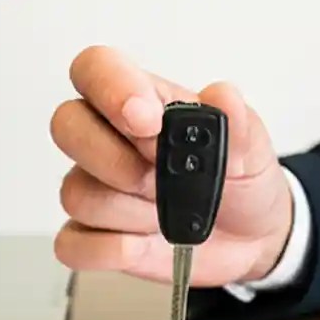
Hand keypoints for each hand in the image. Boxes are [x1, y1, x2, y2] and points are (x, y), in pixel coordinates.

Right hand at [50, 46, 294, 286]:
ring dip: (129, 212)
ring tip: (168, 217)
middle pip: (66, 125)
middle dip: (114, 158)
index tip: (147, 120)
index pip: (96, 69)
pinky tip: (140, 246)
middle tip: (160, 179)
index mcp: (142, 102)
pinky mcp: (94, 237)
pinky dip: (106, 250)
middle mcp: (109, 141)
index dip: (111, 88)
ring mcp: (98, 189)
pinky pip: (72, 244)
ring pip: (75, 192)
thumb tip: (222, 96)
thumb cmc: (240, 181)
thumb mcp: (252, 149)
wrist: (252, 238)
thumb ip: (237, 123)